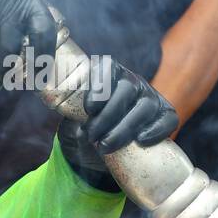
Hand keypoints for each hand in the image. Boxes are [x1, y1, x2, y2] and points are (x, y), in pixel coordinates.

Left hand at [58, 58, 177, 187]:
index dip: (100, 86)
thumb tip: (48, 95)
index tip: (88, 109)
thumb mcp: (73, 115)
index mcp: (109, 75)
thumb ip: (65, 105)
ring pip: (144, 106)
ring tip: (106, 146)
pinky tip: (142, 140)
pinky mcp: (165, 115)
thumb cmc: (87, 127)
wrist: (102, 149)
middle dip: (108, 115)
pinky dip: (157, 129)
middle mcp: (132, 82)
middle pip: (126, 89)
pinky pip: (169, 118)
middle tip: (92, 136)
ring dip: (125, 128)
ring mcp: (151, 98)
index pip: (108, 68)